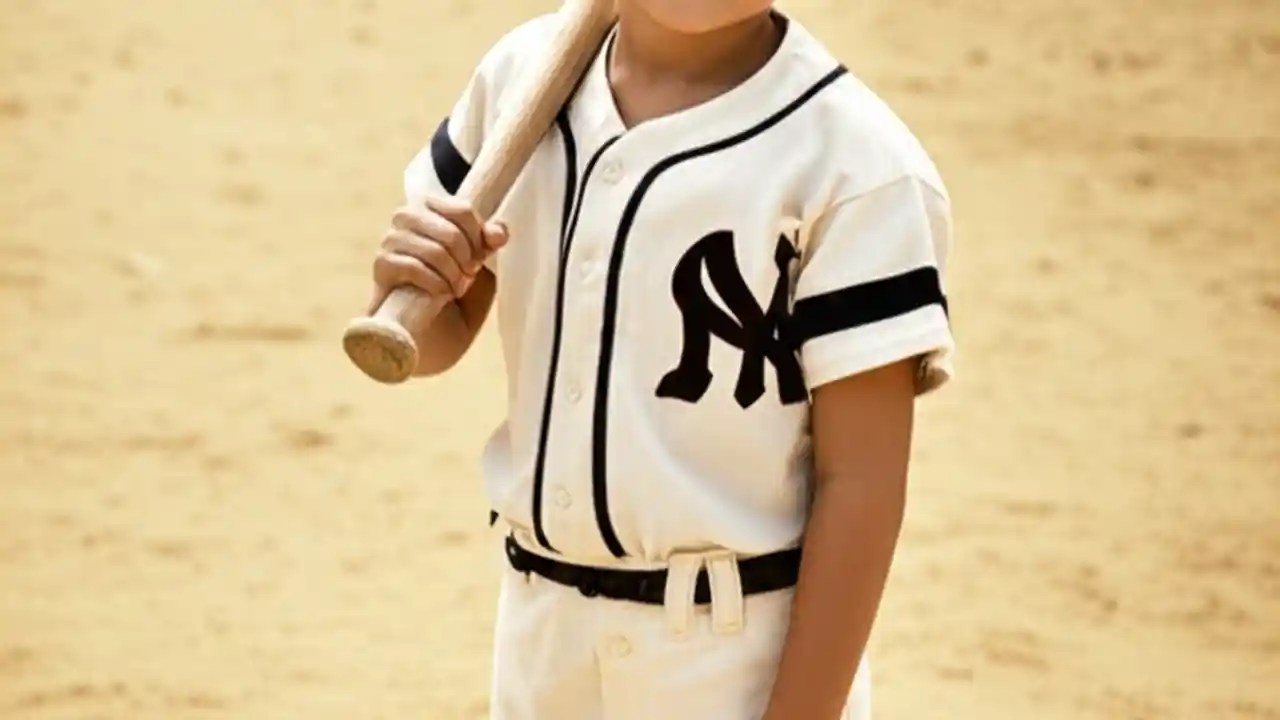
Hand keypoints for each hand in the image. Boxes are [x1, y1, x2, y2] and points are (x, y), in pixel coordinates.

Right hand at [368, 195, 508, 312]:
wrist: (432, 339)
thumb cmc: (457, 299)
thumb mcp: (481, 268)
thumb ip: (489, 244)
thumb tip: (498, 232)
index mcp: (432, 208)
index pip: (463, 210)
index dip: (479, 239)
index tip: (479, 260)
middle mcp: (407, 217)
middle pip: (451, 231)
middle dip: (466, 261)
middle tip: (467, 278)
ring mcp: (390, 240)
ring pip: (434, 251)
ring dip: (452, 276)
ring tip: (454, 289)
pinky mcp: (382, 266)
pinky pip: (413, 268)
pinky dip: (435, 285)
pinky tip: (438, 296)